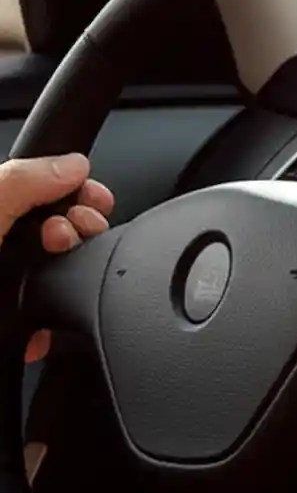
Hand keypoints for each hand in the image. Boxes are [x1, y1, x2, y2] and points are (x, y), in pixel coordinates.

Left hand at [0, 153, 114, 361]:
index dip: (70, 189)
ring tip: (57, 278)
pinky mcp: (2, 326)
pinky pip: (38, 321)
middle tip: (67, 238)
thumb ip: (22, 181)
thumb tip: (71, 166)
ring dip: (67, 277)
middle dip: (72, 230)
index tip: (92, 199)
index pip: (35, 187)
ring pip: (50, 274)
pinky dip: (47, 325)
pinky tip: (42, 324)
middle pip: (49, 227)